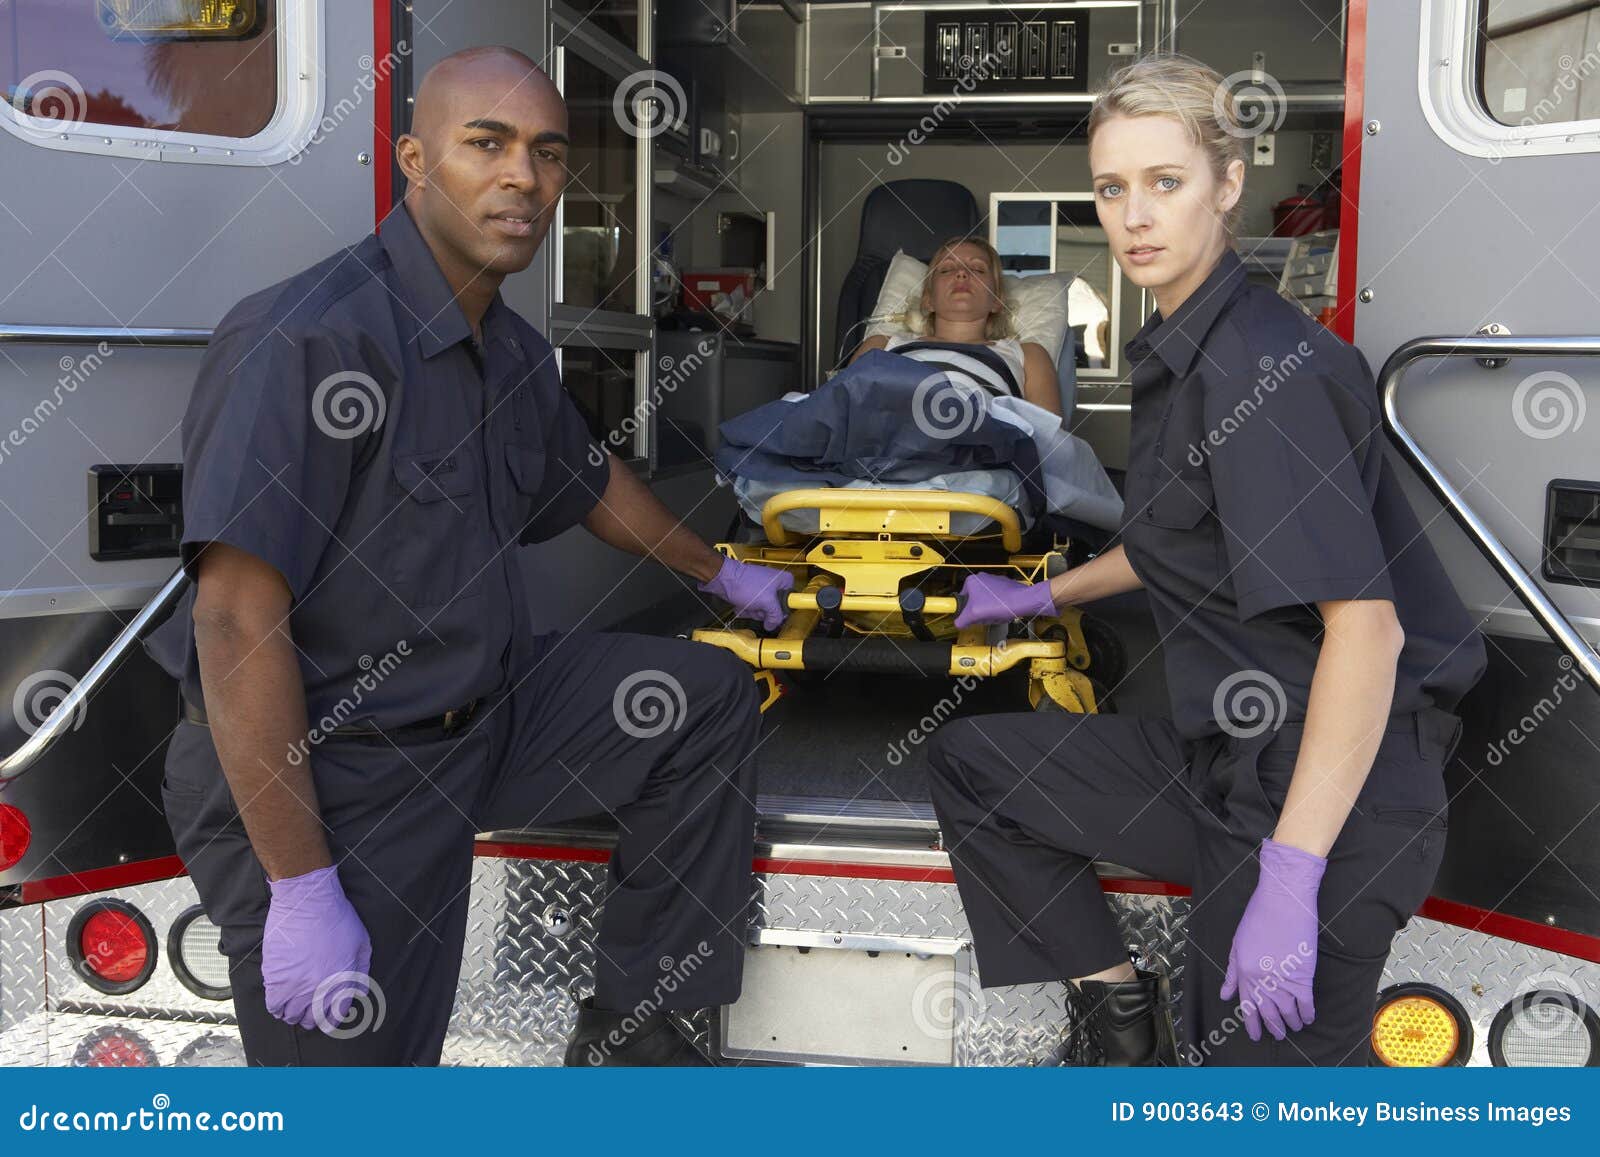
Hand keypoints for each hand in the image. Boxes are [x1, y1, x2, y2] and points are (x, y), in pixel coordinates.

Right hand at [261, 864, 372, 1032]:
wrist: (308, 902)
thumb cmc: (337, 918)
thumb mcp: (362, 944)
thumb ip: (361, 972)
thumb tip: (358, 992)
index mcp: (342, 983)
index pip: (335, 1016)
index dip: (330, 1019)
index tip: (326, 1016)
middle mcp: (319, 990)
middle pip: (311, 1019)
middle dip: (310, 1017)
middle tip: (308, 1009)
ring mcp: (296, 986)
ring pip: (290, 1016)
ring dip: (292, 1013)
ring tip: (292, 1005)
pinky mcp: (275, 977)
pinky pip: (272, 1005)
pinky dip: (276, 1006)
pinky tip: (279, 999)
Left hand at [698, 557, 794, 630]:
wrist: (723, 580)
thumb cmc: (743, 583)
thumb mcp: (766, 602)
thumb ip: (776, 616)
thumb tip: (774, 624)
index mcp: (784, 580)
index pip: (791, 602)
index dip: (782, 611)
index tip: (775, 615)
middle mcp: (775, 583)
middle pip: (776, 608)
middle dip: (764, 612)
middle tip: (757, 608)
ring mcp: (763, 588)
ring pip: (764, 610)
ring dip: (754, 612)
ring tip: (748, 605)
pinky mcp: (753, 593)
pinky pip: (754, 607)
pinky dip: (748, 609)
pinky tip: (742, 605)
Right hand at [953, 573, 1056, 628]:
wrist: (1023, 601)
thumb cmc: (1003, 602)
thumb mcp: (975, 614)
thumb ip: (962, 620)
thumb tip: (958, 623)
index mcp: (972, 581)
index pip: (961, 599)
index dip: (965, 611)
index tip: (968, 617)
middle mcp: (982, 578)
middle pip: (973, 602)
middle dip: (978, 612)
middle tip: (984, 617)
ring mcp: (994, 582)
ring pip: (985, 602)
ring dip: (988, 611)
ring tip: (995, 615)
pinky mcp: (1003, 587)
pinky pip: (995, 600)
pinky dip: (997, 607)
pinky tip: (1001, 612)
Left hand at [1220, 838, 1326, 1041]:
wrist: (1283, 902)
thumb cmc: (1258, 917)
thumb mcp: (1237, 944)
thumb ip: (1233, 972)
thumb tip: (1225, 994)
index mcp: (1244, 972)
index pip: (1247, 1006)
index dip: (1252, 1023)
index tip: (1255, 1035)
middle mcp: (1262, 980)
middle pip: (1268, 1012)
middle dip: (1273, 1027)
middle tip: (1277, 1035)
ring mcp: (1283, 980)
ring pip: (1287, 1011)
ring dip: (1291, 1023)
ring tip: (1293, 1028)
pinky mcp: (1303, 976)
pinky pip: (1305, 1003)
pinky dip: (1307, 1013)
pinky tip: (1307, 1018)